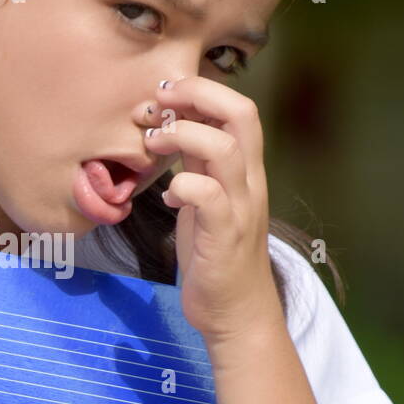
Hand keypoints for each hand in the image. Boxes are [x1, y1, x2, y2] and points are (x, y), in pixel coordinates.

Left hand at [145, 76, 283, 346]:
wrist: (237, 314)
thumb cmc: (216, 257)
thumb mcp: (203, 200)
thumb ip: (195, 166)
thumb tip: (170, 131)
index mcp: (245, 171)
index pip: (239, 109)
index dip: (203, 90)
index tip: (165, 93)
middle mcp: (249, 183)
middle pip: (242, 115)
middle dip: (198, 95)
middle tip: (160, 100)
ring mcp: (240, 208)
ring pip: (225, 149)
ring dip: (183, 135)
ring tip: (154, 143)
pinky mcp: (225, 235)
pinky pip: (208, 195)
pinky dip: (183, 185)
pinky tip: (168, 196)